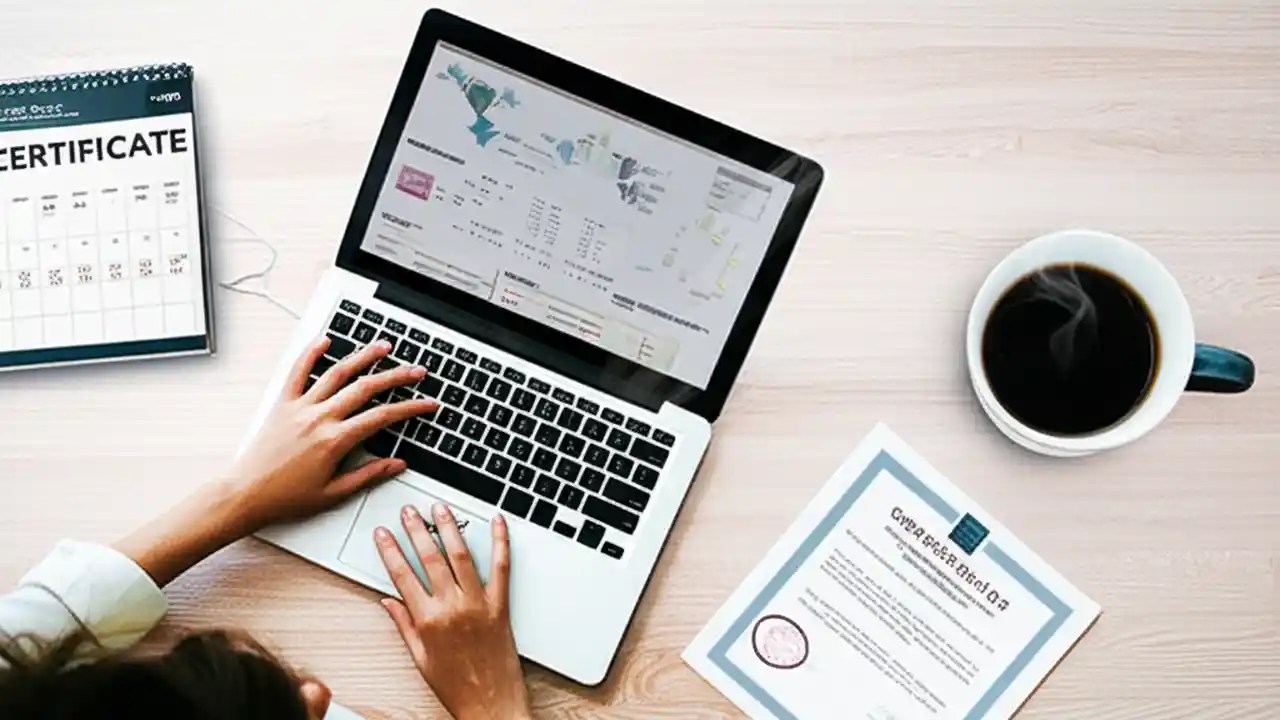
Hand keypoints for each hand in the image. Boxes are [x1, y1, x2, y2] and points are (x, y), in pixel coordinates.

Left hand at [117, 336, 436, 585]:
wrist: (245, 495)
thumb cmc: (286, 498)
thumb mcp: (334, 493)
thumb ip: (370, 475)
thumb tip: (398, 463)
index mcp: (335, 440)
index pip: (383, 416)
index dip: (410, 408)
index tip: (427, 404)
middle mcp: (319, 418)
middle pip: (366, 388)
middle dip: (396, 376)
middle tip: (417, 370)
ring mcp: (300, 407)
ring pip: (337, 373)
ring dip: (362, 357)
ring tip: (383, 347)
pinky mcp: (282, 404)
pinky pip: (298, 372)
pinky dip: (311, 353)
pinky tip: (325, 340)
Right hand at [377, 504, 530, 719]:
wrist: (490, 704)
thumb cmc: (455, 687)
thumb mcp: (420, 658)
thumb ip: (403, 625)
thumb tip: (388, 600)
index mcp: (428, 620)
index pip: (402, 575)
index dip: (390, 550)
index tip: (382, 533)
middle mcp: (452, 607)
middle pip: (430, 558)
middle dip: (416, 530)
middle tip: (409, 511)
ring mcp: (478, 603)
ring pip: (461, 556)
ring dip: (449, 528)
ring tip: (440, 509)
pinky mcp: (500, 605)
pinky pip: (501, 567)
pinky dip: (501, 542)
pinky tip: (497, 523)